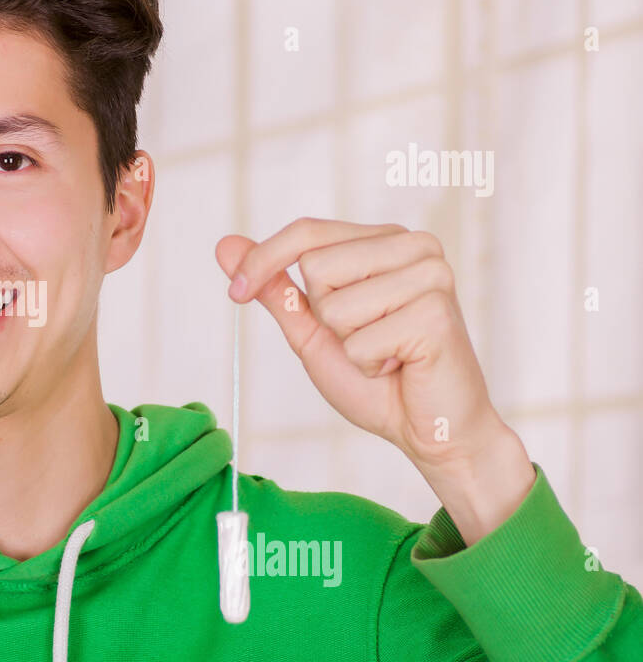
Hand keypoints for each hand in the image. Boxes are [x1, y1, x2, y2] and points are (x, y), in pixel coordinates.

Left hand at [216, 219, 534, 543]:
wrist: (431, 429)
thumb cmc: (377, 380)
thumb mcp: (313, 330)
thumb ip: (275, 288)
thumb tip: (225, 245)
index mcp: (384, 240)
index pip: (306, 232)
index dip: (262, 261)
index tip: (236, 293)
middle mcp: (414, 245)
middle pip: (315, 266)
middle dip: (324, 317)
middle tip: (365, 339)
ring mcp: (431, 275)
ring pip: (335, 305)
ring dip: (348, 344)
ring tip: (387, 353)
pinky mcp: (436, 313)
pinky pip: (361, 341)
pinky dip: (369, 365)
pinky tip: (401, 366)